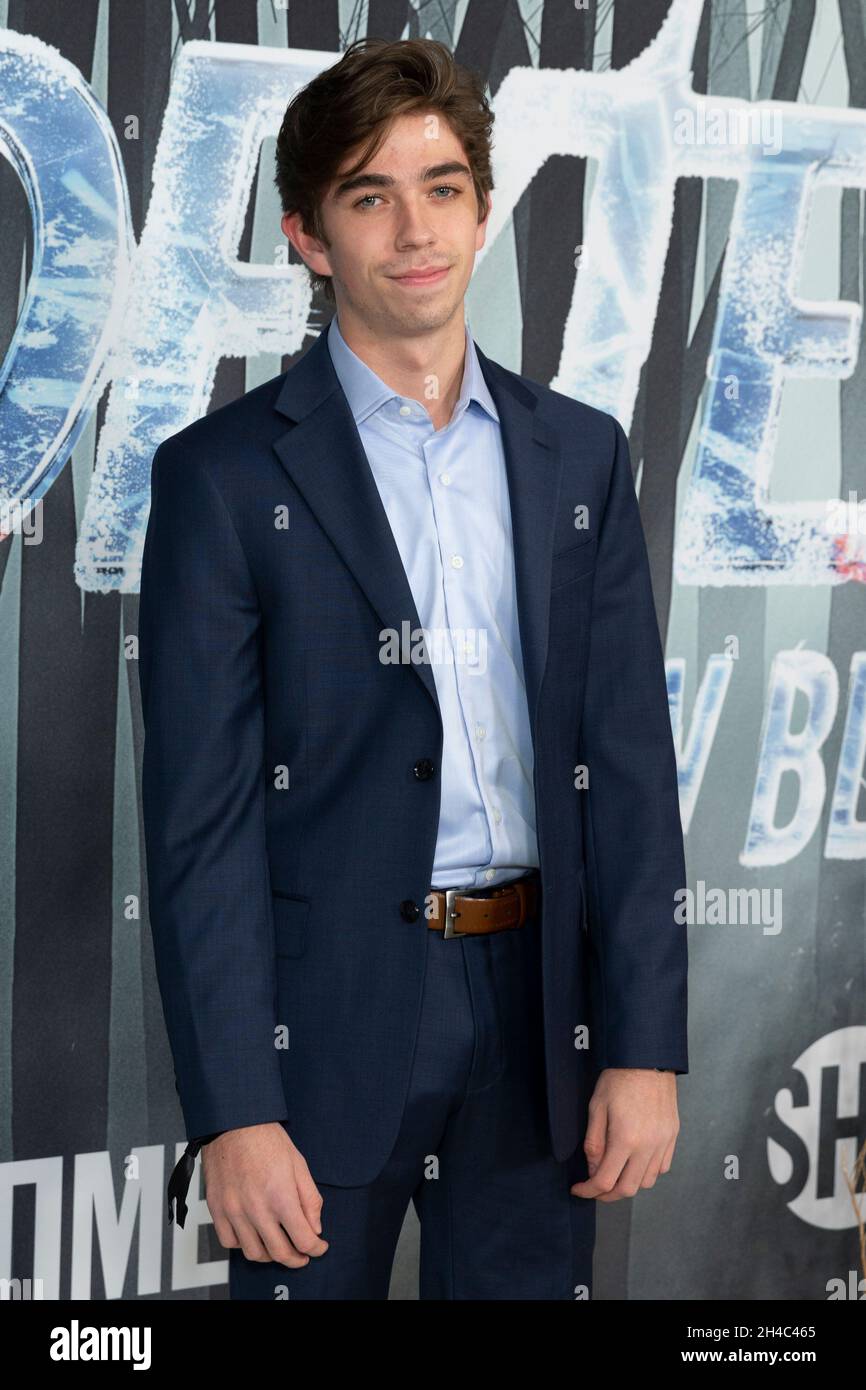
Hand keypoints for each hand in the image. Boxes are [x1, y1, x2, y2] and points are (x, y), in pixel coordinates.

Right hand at [202, 1122, 328, 1265]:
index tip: (319, 1247)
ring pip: (254, 1253)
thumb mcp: (299, 1164)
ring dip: (270, 1255)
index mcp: (281, 1196)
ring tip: (278, 1246)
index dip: (316, 1249)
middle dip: (296, 1259)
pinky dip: (243, 1244)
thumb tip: (315, 1228)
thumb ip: (310, 1199)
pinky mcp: (217, 1209)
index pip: (303, 1239)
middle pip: (280, 1253)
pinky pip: (230, 1242)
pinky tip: (253, 1234)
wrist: (233, 1122)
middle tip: (302, 1255)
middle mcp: (256, 1208)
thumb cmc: (266, 1138)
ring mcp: (234, 1211)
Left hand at [570, 1068, 679, 1201]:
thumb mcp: (596, 1107)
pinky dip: (646, 1173)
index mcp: (625, 1139)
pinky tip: (634, 1164)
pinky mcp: (672, 1136)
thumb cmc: (619, 1078)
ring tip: (614, 1174)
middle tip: (594, 1189)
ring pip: (647, 1182)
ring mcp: (663, 1142)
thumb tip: (593, 1169)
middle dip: (607, 1195)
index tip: (579, 1189)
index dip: (588, 1190)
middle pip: (628, 1189)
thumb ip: (593, 1142)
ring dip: (628, 1185)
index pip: (604, 1180)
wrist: (648, 1059)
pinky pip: (662, 1168)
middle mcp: (648, 1146)